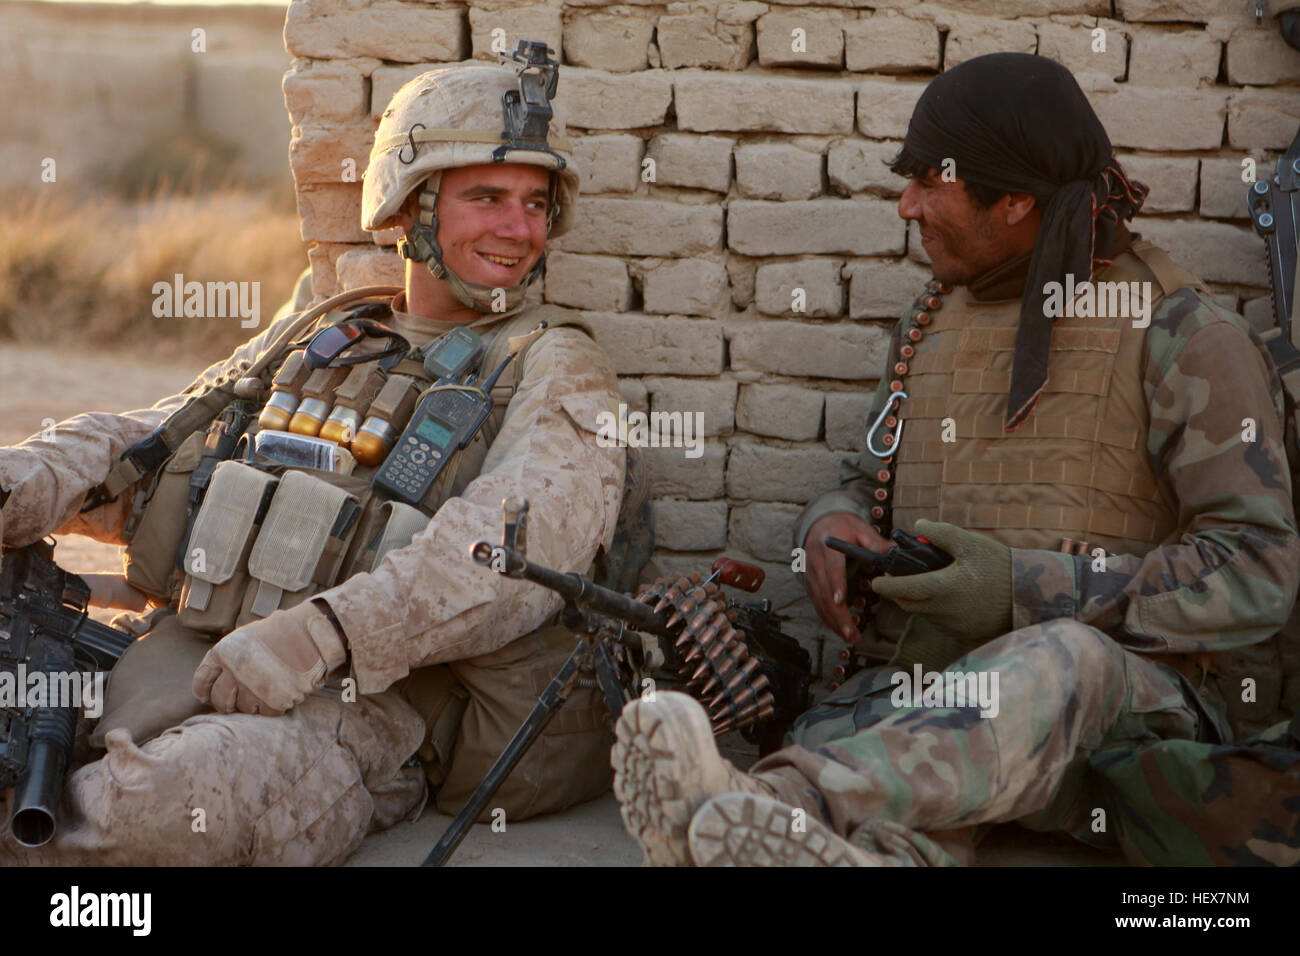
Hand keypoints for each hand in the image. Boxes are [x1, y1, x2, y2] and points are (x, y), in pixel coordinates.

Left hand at [193, 599, 347, 714]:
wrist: (312, 633)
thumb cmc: (279, 632)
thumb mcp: (245, 636)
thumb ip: (227, 659)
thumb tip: (212, 684)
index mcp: (224, 653)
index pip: (201, 683)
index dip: (206, 691)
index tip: (212, 695)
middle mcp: (236, 671)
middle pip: (221, 701)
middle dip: (228, 702)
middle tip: (240, 697)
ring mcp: (255, 687)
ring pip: (244, 709)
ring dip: (253, 703)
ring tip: (266, 689)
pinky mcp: (276, 700)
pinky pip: (266, 713)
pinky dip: (273, 706)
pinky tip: (280, 691)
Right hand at [803, 513, 891, 643]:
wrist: (818, 525)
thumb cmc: (841, 527)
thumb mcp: (860, 529)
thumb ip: (876, 543)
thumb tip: (895, 552)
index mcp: (827, 547)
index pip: (831, 568)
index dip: (836, 585)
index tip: (841, 601)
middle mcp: (815, 563)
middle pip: (825, 593)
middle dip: (838, 616)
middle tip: (851, 633)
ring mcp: (810, 576)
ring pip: (820, 603)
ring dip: (834, 622)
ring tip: (850, 637)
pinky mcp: (810, 585)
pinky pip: (818, 604)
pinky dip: (828, 619)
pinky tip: (842, 630)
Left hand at [869, 520, 1011, 643]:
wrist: (1029, 594)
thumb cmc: (998, 565)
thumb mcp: (969, 543)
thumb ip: (940, 534)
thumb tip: (917, 527)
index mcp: (941, 587)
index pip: (901, 589)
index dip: (885, 585)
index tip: (876, 582)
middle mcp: (943, 611)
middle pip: (908, 604)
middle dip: (898, 592)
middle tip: (900, 578)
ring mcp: (952, 625)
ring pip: (922, 614)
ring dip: (917, 601)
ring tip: (928, 582)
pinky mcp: (962, 633)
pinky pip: (939, 622)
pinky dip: (935, 610)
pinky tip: (947, 596)